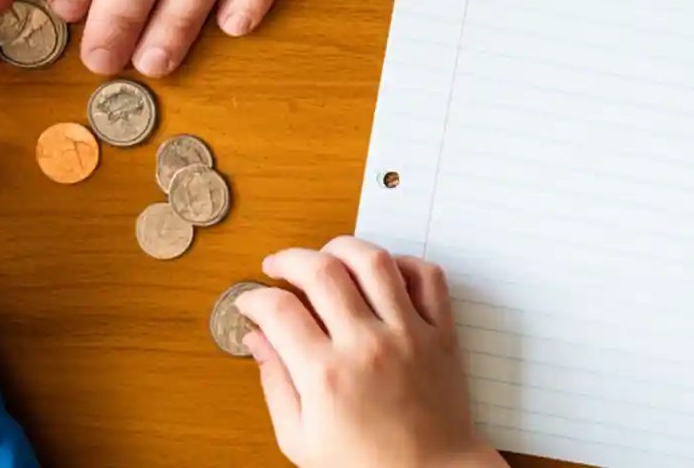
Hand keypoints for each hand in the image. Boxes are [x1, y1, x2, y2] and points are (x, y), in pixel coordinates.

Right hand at [236, 237, 506, 467]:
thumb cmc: (365, 467)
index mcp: (326, 376)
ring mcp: (408, 334)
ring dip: (341, 248)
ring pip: (373, 260)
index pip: (278, 309)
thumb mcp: (301, 439)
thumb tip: (255, 338)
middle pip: (320, 270)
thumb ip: (275, 383)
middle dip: (288, 259)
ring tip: (325, 258)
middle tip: (277, 267)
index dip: (254, 298)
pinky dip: (403, 263)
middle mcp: (367, 345)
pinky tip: (381, 274)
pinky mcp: (442, 333)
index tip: (251, 302)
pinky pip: (427, 276)